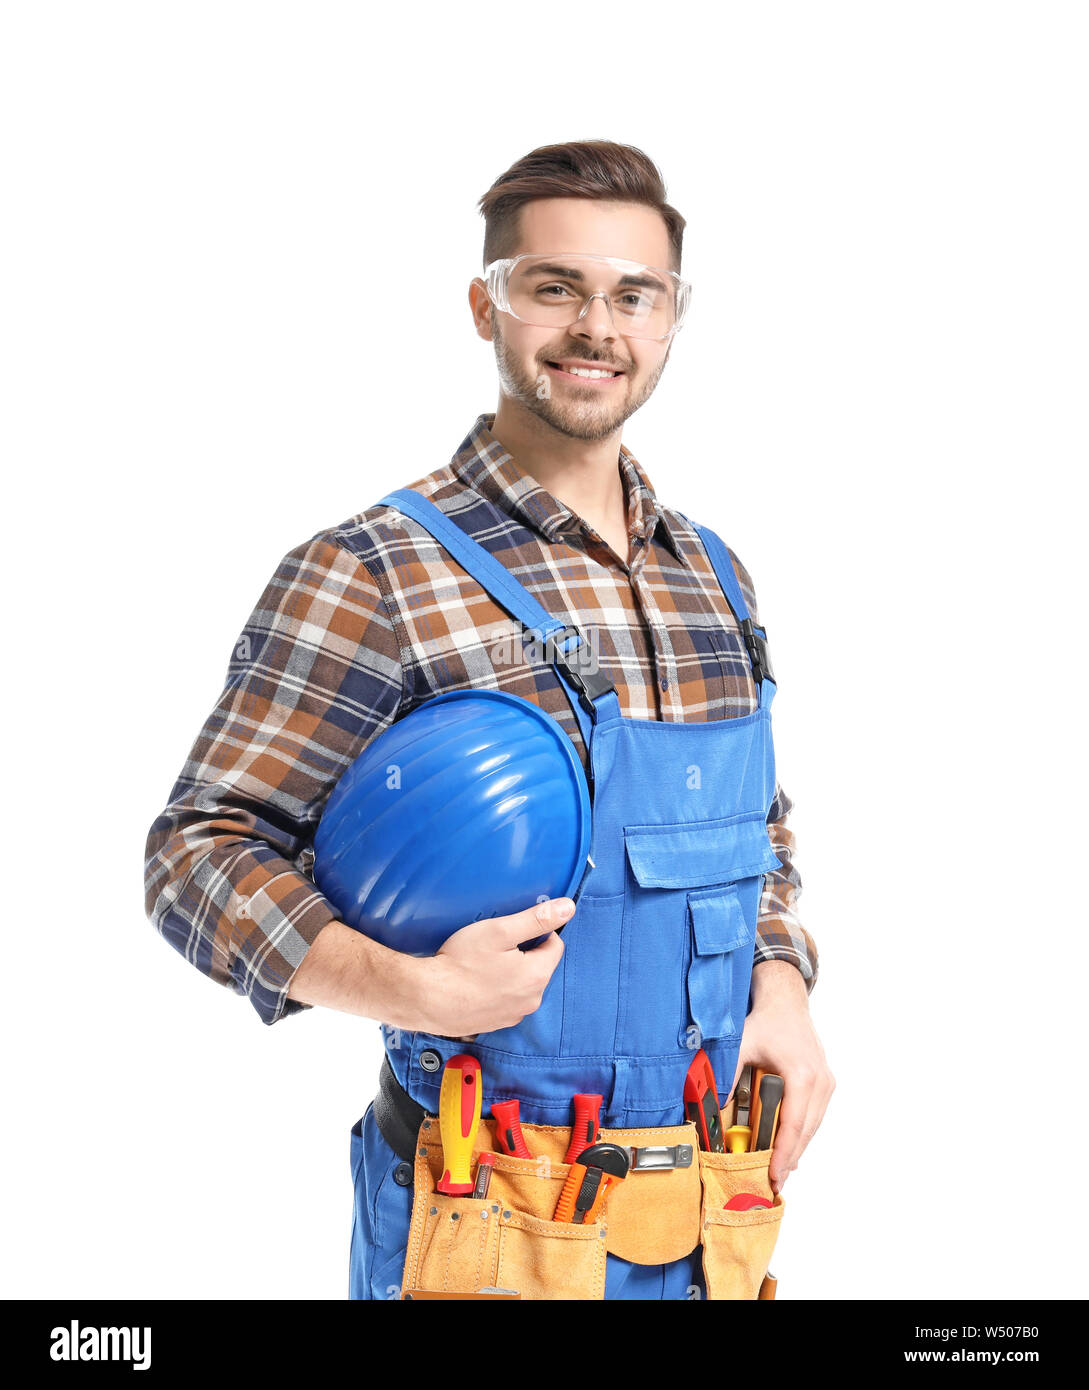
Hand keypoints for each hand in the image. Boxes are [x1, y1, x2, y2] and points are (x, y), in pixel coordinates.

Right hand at [419, 898, 572, 1036]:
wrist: (426, 998)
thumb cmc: (460, 963)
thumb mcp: (500, 931)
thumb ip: (536, 919)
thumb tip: (568, 908)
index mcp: (537, 976)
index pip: (555, 945)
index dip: (536, 932)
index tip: (513, 931)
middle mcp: (531, 1000)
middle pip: (539, 966)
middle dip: (523, 953)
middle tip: (494, 946)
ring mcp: (513, 1015)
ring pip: (522, 984)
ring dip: (510, 972)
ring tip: (482, 964)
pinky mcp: (496, 1023)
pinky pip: (506, 1000)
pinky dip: (497, 990)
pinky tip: (476, 983)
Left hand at [730, 961, 833, 1193]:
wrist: (785, 1002)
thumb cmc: (766, 1023)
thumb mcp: (742, 1046)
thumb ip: (729, 1076)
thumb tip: (715, 1106)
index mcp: (802, 1075)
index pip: (793, 1124)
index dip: (784, 1153)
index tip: (774, 1175)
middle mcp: (820, 1082)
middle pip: (806, 1132)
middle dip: (790, 1159)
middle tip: (774, 1183)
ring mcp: (826, 1083)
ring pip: (813, 1127)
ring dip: (797, 1149)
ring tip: (781, 1172)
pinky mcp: (826, 1083)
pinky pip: (815, 1116)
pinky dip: (802, 1133)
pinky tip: (791, 1148)